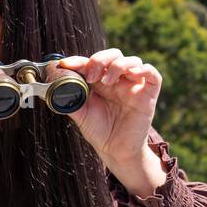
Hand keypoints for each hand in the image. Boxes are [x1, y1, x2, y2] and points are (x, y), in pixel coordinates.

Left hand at [57, 50, 165, 194]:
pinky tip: (132, 74)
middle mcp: (118, 81)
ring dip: (118, 65)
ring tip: (107, 81)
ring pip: (132, 61)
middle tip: (91, 75)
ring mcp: (134, 86)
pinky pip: (153, 74)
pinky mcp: (148, 95)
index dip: (79, 60)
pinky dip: (144, 69)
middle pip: (114, 55)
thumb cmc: (99, 132)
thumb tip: (53, 85)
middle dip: (100, 60)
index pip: (91, 62)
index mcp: (100, 82)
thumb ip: (69, 98)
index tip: (66, 65)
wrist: (115, 152)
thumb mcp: (80, 114)